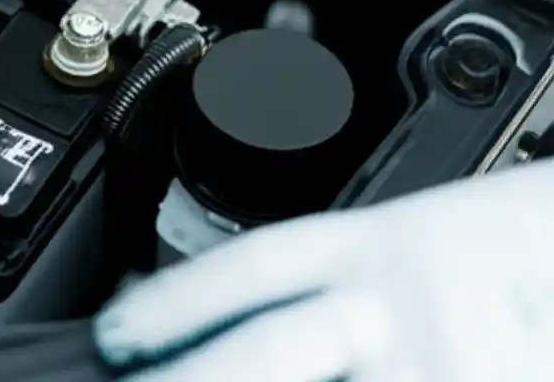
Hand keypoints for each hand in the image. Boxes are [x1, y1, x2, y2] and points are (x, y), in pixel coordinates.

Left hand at [95, 160, 553, 380]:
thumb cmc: (498, 253)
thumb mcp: (406, 242)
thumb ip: (324, 282)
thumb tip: (217, 322)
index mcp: (370, 241)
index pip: (250, 269)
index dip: (170, 303)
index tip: (112, 333)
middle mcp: (393, 299)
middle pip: (264, 350)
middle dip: (189, 379)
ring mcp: (438, 361)